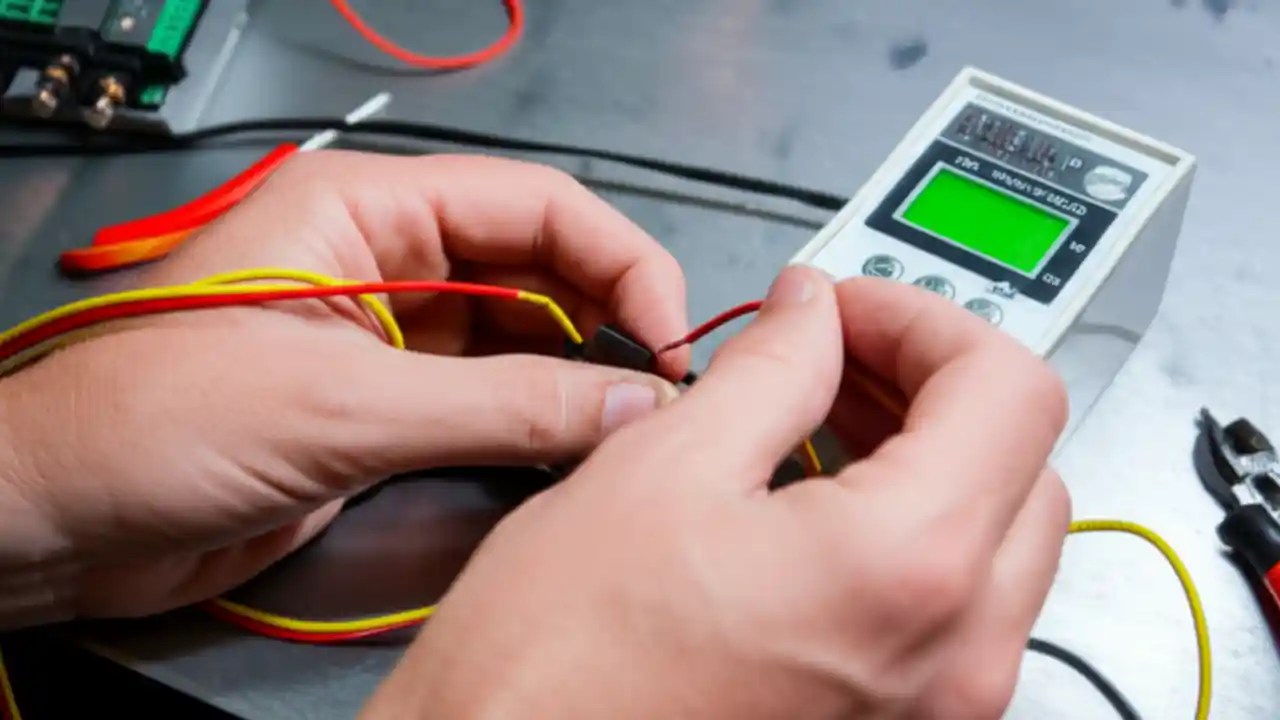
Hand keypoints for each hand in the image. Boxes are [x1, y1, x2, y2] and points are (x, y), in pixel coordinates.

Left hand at [0, 152, 688, 625]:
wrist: (60, 521)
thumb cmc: (151, 425)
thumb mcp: (342, 408)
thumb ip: (500, 406)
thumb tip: (630, 406)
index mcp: (365, 210)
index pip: (533, 205)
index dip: (618, 259)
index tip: (670, 329)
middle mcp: (387, 264)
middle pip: (538, 267)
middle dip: (611, 314)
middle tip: (669, 380)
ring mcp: (390, 339)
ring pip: (521, 337)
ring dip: (582, 373)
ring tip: (638, 417)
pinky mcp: (385, 409)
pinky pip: (489, 399)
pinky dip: (539, 420)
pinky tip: (580, 442)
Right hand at [364, 267, 1070, 719]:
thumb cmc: (558, 664)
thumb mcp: (660, 465)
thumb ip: (771, 366)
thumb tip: (813, 312)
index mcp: (906, 568)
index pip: (1007, 389)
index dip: (927, 320)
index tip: (848, 310)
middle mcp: (954, 654)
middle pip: (1025, 462)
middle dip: (934, 384)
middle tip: (834, 353)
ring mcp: (937, 707)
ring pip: (998, 540)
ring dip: (930, 456)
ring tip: (820, 420)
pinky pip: (953, 609)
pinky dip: (911, 534)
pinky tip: (818, 506)